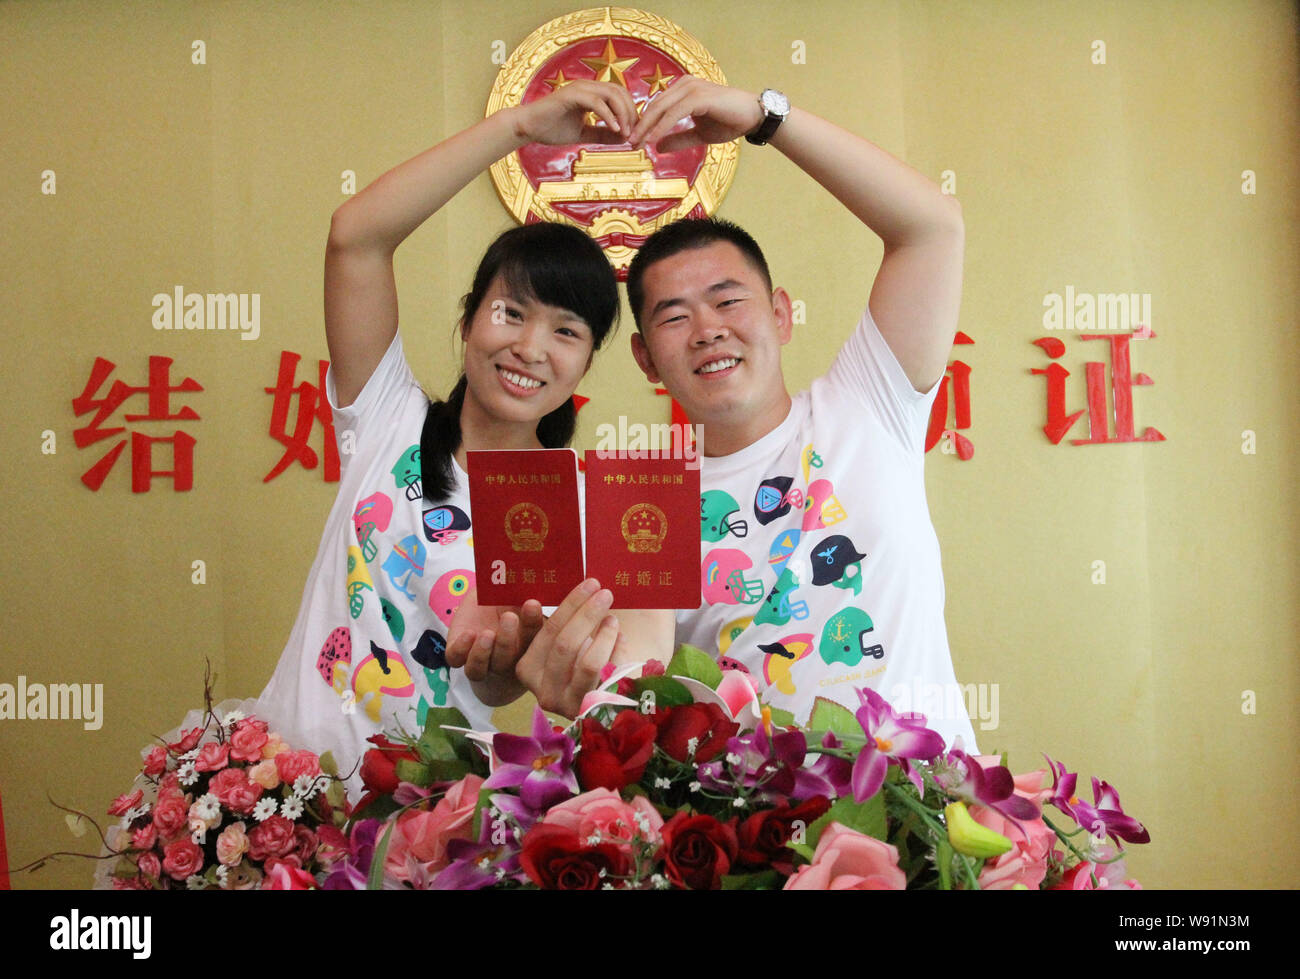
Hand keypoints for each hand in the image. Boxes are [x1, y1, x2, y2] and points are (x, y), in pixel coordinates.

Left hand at [445, 589, 544, 697]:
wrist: (481, 605)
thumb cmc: (504, 600)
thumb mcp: (515, 592)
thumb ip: (525, 590)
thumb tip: (537, 577)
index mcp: (523, 642)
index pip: (532, 638)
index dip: (533, 622)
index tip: (532, 603)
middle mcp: (502, 657)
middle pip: (507, 659)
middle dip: (507, 639)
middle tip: (509, 617)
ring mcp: (479, 659)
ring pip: (479, 669)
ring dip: (483, 653)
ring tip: (487, 634)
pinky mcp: (457, 654)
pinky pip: (456, 660)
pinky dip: (461, 650)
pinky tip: (469, 633)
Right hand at [508, 80, 638, 146]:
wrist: (527, 128)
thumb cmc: (550, 129)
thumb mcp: (583, 134)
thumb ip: (602, 134)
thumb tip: (623, 138)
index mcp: (591, 94)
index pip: (619, 97)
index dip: (631, 114)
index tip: (634, 134)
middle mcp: (587, 87)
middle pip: (620, 92)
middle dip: (631, 114)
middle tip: (634, 135)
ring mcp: (579, 89)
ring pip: (612, 94)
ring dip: (623, 114)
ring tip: (625, 133)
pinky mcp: (571, 95)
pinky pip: (597, 102)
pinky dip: (609, 116)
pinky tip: (615, 129)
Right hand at [515, 578, 619, 717]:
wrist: (600, 700)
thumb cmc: (579, 660)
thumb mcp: (563, 642)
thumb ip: (564, 621)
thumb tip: (584, 587)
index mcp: (528, 669)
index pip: (549, 631)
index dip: (570, 605)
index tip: (590, 583)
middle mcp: (544, 691)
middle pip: (566, 645)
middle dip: (588, 614)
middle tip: (606, 593)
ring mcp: (569, 705)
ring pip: (587, 663)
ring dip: (604, 634)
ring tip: (613, 618)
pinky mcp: (593, 712)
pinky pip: (609, 676)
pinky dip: (618, 652)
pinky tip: (622, 638)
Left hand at [627, 77, 762, 151]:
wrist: (754, 116)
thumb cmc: (730, 122)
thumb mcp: (699, 134)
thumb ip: (679, 139)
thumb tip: (657, 147)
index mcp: (683, 90)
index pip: (657, 106)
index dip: (644, 124)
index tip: (634, 141)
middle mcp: (685, 85)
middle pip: (654, 106)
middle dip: (640, 126)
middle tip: (629, 144)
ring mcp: (691, 88)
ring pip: (661, 108)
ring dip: (647, 127)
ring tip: (636, 143)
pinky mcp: (698, 96)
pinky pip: (674, 113)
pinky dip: (661, 127)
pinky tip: (652, 139)